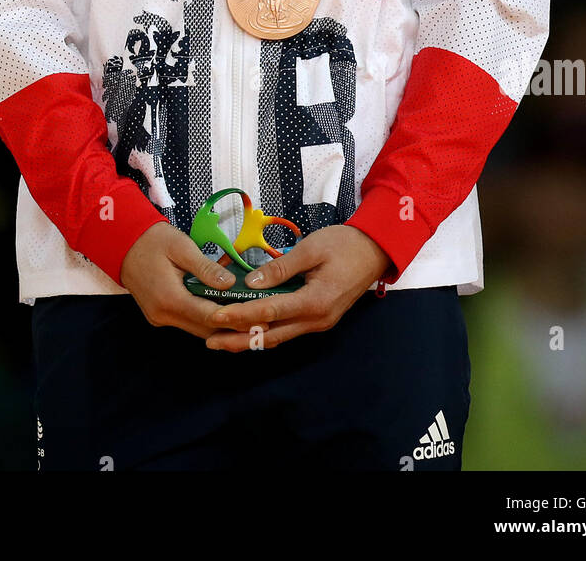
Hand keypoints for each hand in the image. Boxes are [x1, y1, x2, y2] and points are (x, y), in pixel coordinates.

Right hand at [119, 222, 271, 341]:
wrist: (123, 242)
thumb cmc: (153, 241)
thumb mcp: (182, 247)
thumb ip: (206, 268)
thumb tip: (230, 284)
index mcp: (169, 299)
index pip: (209, 317)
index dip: (235, 319)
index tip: (257, 317)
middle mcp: (163, 315)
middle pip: (205, 329)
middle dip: (233, 326)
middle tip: (260, 321)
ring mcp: (160, 318)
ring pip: (198, 329)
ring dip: (221, 325)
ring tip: (249, 317)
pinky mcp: (160, 315)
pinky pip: (189, 322)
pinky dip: (207, 319)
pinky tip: (225, 310)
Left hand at [204, 225, 390, 352]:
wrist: (376, 250)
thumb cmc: (345, 244)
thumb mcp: (311, 248)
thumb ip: (280, 268)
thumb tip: (251, 283)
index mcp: (315, 301)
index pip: (269, 313)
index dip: (240, 315)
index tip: (215, 316)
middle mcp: (316, 320)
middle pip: (271, 336)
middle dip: (239, 339)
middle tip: (210, 341)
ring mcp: (319, 323)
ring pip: (279, 338)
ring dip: (250, 340)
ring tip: (222, 340)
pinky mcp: (319, 319)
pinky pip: (288, 331)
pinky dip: (266, 333)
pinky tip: (249, 331)